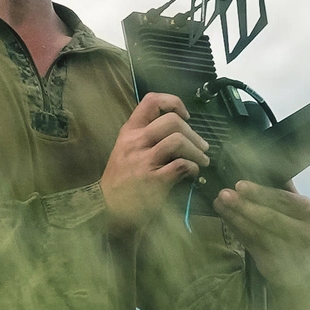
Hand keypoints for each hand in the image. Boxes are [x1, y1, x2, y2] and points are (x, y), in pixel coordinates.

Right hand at [101, 92, 209, 231]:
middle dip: (193, 133)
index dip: (173, 103)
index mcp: (130, 131)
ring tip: (202, 160)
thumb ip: (146, 136)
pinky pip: (181, 165)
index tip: (185, 116)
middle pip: (172, 121)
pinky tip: (192, 173)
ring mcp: (144, 161)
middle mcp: (136, 142)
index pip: (151, 101)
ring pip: (178, 141)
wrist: (107, 208)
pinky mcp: (154, 180)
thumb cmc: (121, 178)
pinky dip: (193, 168)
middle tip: (202, 146)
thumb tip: (179, 130)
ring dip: (196, 151)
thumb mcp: (126, 149)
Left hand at [212, 180, 309, 289]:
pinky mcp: (271, 262)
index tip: (239, 185)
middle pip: (268, 216)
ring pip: (256, 230)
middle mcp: (301, 230)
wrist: (300, 265)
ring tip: (219, 204)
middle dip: (243, 205)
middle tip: (223, 194)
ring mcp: (287, 249)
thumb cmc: (295, 227)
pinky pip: (250, 243)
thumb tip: (265, 166)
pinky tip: (225, 218)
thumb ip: (283, 190)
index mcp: (306, 210)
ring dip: (234, 216)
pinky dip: (236, 229)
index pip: (281, 199)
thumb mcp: (296, 208)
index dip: (259, 192)